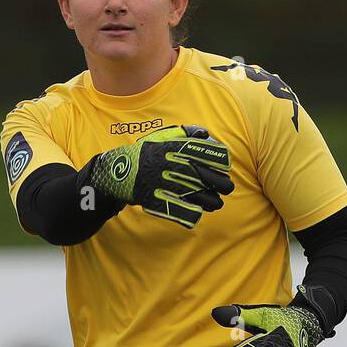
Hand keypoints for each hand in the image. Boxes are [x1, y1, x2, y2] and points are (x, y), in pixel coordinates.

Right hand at [83, 125, 233, 228]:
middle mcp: (170, 166)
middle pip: (202, 176)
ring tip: (217, 202)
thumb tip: (205, 134)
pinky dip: (192, 211)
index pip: (202, 153)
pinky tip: (201, 211)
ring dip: (210, 200)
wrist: (118, 172)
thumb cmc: (145, 153)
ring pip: (195, 194)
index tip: (227, 165)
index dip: (218, 160)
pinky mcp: (157, 200)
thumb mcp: (162, 137)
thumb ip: (184, 134)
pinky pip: (179, 208)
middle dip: (219, 183)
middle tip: (228, 187)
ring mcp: (164, 184)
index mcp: (173, 149)